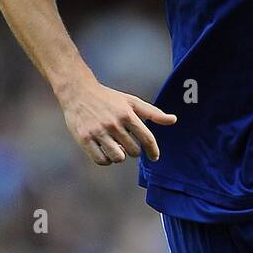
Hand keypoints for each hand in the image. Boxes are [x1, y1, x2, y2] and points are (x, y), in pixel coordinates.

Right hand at [59, 79, 177, 165]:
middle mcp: (113, 123)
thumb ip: (153, 113)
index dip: (153, 151)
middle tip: (126, 143)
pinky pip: (101, 160)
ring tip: (116, 148)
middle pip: (133, 151)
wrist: (78, 92)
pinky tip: (105, 152)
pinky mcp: (84, 138)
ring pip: (118, 158)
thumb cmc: (108, 98)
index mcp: (127, 114)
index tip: (154, 157)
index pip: (147, 138)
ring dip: (119, 156)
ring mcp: (98, 131)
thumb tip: (174, 120)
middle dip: (133, 150)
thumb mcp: (131, 102)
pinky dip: (106, 160)